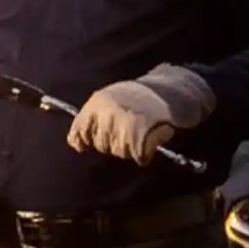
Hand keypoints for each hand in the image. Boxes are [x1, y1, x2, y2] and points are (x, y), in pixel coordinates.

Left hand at [68, 63, 214, 164]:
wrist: (169, 91)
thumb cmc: (141, 95)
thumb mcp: (112, 97)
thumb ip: (96, 115)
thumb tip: (78, 140)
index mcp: (98, 103)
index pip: (80, 128)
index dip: (81, 140)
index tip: (82, 146)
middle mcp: (107, 115)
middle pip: (101, 145)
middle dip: (113, 143)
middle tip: (127, 132)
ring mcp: (123, 127)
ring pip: (119, 152)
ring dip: (130, 148)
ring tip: (140, 132)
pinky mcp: (140, 138)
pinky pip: (138, 156)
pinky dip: (144, 154)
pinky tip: (149, 142)